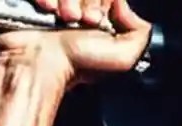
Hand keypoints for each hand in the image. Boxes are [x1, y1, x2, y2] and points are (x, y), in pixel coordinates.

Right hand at [0, 0, 152, 84]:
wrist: (41, 64)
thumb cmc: (77, 63)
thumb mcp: (124, 57)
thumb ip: (139, 32)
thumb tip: (125, 6)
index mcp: (101, 19)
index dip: (103, 2)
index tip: (94, 20)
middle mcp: (80, 8)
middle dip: (87, 1)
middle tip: (80, 21)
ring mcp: (58, 2)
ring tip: (64, 18)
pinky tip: (47, 8)